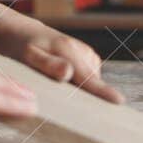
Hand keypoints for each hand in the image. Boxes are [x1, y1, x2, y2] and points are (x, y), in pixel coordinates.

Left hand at [0, 21, 124, 102]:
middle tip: (71, 109)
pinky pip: (90, 80)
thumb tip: (67, 72)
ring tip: (57, 86)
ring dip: (81, 91)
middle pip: (92, 83)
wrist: (26, 34)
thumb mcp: (28, 55)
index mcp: (68, 51)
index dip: (102, 91)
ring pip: (91, 82)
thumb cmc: (24, 47)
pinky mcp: (90, 61)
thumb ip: (47, 64)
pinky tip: (66, 83)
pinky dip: (81, 86)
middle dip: (89, 98)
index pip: (88, 77)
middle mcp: (83, 52)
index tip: (118, 101)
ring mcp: (88, 56)